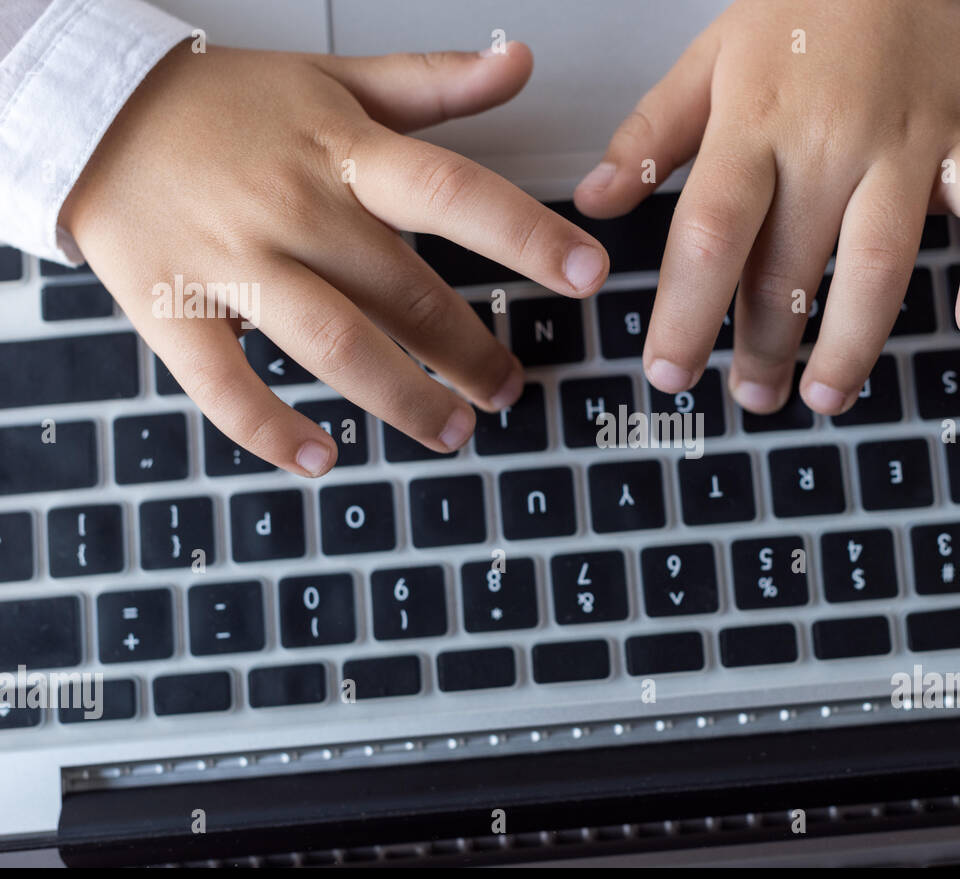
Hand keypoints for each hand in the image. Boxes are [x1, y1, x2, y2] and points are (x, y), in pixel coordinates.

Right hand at [63, 41, 608, 475]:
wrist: (93, 110)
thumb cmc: (228, 104)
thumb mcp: (333, 80)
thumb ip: (430, 84)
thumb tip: (517, 62)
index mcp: (340, 152)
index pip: (451, 192)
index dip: (525, 235)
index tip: (589, 275)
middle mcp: (293, 208)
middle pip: (403, 292)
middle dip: (471, 352)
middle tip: (510, 389)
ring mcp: (231, 261)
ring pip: (333, 345)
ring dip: (403, 401)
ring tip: (453, 433)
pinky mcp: (172, 308)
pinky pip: (223, 384)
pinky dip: (272, 430)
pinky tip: (322, 458)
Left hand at [575, 0, 959, 414]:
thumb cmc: (804, 9)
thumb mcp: (710, 59)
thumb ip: (650, 136)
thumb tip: (594, 202)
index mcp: (755, 121)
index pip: (710, 234)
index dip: (685, 313)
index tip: (668, 373)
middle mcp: (829, 139)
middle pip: (790, 264)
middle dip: (765, 346)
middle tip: (752, 398)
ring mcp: (907, 141)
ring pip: (879, 260)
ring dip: (852, 341)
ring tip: (825, 396)